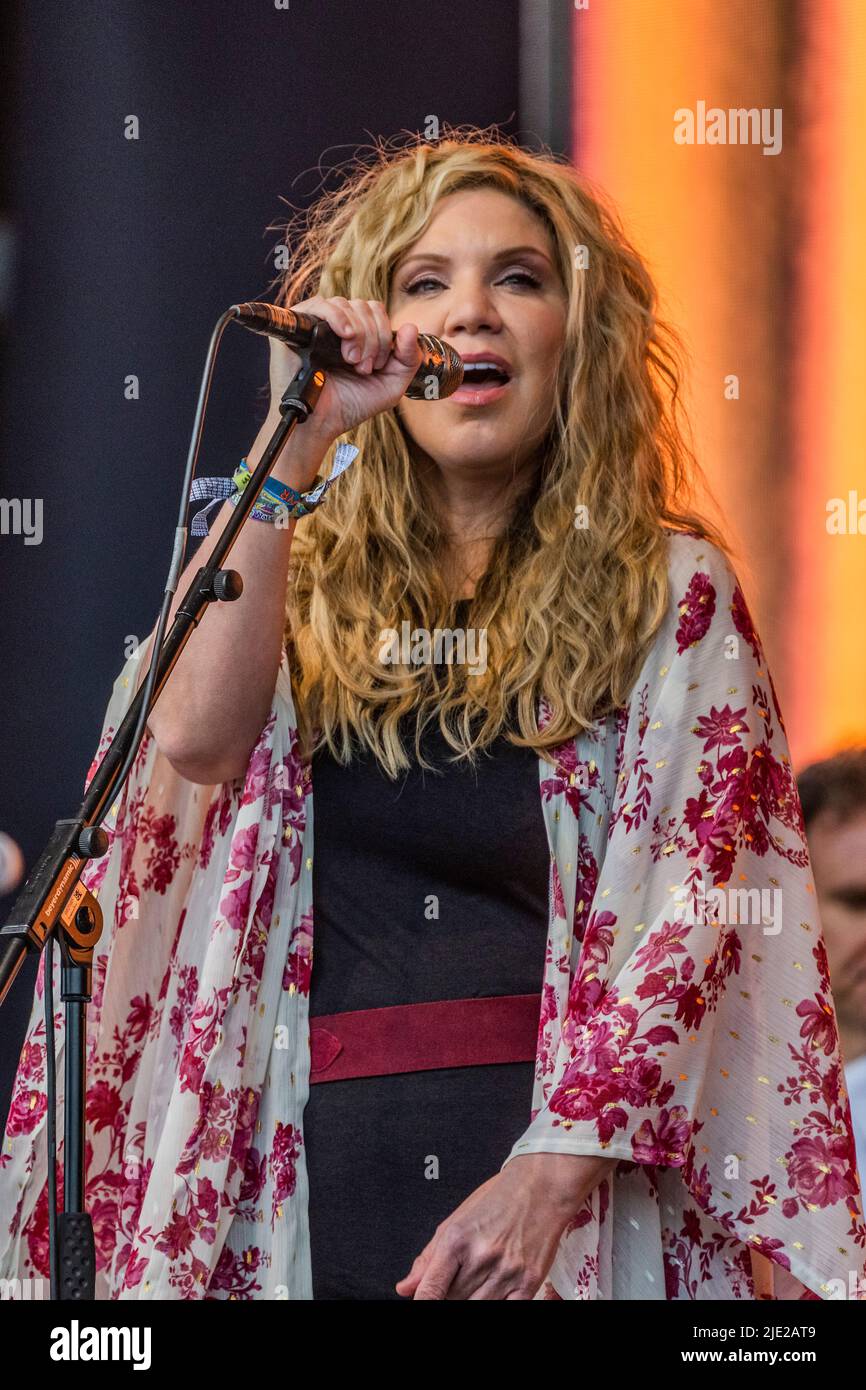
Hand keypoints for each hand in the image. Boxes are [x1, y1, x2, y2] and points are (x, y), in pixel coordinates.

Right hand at [266, 295, 422, 447]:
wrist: (321, 421)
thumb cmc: (351, 405)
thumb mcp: (391, 384)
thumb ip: (409, 358)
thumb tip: (412, 327)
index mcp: (358, 334)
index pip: (376, 311)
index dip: (383, 334)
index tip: (377, 365)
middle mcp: (338, 325)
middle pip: (363, 306)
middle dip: (371, 338)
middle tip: (362, 367)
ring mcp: (317, 323)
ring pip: (345, 304)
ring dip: (357, 333)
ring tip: (350, 360)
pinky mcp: (297, 325)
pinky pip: (320, 304)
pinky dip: (337, 316)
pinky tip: (344, 335)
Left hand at [395, 1151, 617, 1299]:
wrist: (542, 1188)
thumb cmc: (498, 1199)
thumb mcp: (456, 1219)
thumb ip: (428, 1257)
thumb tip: (405, 1288)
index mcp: (457, 1239)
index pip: (430, 1291)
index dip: (423, 1301)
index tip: (423, 1300)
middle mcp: (481, 1257)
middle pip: (452, 1300)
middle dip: (449, 1295)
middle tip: (458, 1277)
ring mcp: (506, 1272)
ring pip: (477, 1307)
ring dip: (471, 1299)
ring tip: (477, 1278)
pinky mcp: (529, 1282)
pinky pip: (506, 1310)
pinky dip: (496, 1304)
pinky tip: (493, 1292)